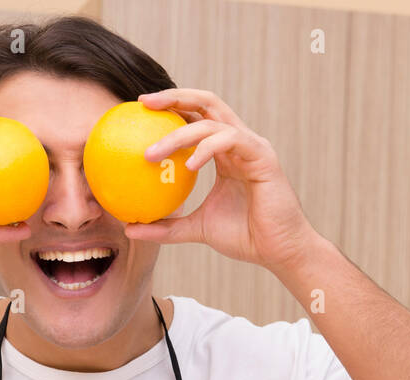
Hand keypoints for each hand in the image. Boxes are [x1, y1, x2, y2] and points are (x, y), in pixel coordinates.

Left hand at [126, 89, 317, 271]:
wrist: (279, 251)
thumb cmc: (244, 237)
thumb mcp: (196, 229)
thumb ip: (166, 226)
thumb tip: (130, 229)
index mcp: (224, 152)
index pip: (195, 118)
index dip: (170, 108)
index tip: (139, 111)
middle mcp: (238, 142)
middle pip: (206, 104)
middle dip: (174, 97)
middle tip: (144, 103)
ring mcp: (252, 146)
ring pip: (212, 123)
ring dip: (178, 134)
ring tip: (151, 152)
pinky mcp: (263, 157)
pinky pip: (231, 140)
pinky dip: (207, 148)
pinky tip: (188, 164)